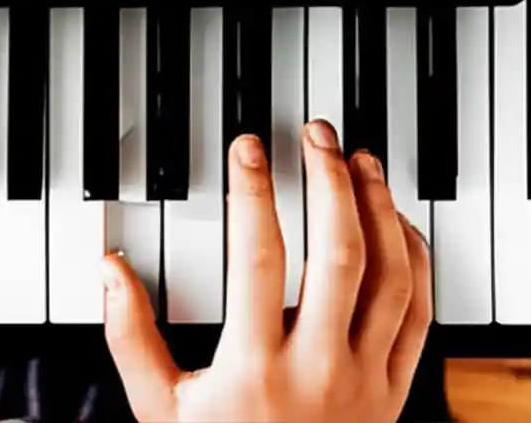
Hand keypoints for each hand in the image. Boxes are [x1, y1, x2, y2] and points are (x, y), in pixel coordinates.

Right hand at [102, 120, 431, 422]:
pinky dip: (416, 260)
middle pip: (340, 255)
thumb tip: (109, 269)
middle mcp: (318, 369)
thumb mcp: (158, 407)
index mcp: (254, 368)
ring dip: (380, 208)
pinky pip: (421, 315)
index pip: (261, 259)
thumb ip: (129, 335)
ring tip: (359, 162)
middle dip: (329, 181)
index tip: (249, 149)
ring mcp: (365, 380)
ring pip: (392, 277)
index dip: (255, 194)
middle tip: (315, 135)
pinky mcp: (394, 391)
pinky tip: (397, 224)